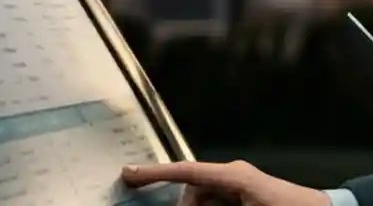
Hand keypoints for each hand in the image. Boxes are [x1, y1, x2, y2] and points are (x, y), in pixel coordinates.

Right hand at [121, 160, 329, 205]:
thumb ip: (209, 205)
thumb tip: (187, 203)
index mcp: (234, 175)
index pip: (187, 171)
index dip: (155, 173)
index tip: (128, 173)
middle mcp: (235, 175)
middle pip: (192, 191)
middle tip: (176, 203)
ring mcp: (240, 185)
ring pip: (203, 200)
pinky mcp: (244, 196)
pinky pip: (217, 202)